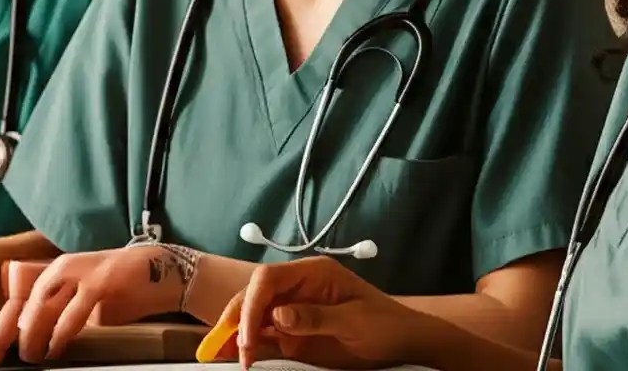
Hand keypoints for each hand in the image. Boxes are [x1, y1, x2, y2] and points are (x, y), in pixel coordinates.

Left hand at [0, 245, 192, 364]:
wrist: (162, 271)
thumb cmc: (123, 288)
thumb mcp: (87, 302)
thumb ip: (62, 314)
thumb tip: (33, 337)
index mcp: (57, 272)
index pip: (20, 297)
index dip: (3, 323)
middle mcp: (63, 269)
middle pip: (25, 300)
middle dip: (10, 331)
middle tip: (6, 354)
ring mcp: (82, 272)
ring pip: (44, 305)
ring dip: (34, 334)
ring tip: (32, 355)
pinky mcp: (100, 280)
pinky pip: (73, 310)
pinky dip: (62, 331)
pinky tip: (56, 346)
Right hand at [216, 256, 437, 369]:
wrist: (404, 341)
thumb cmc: (385, 325)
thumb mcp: (354, 322)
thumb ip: (315, 318)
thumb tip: (278, 315)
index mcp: (313, 273)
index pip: (268, 278)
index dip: (252, 303)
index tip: (247, 334)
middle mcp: (298, 286)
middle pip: (255, 293)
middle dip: (238, 318)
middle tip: (227, 347)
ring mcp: (294, 307)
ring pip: (255, 313)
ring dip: (238, 332)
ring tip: (222, 354)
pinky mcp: (294, 329)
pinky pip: (266, 332)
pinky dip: (250, 343)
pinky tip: (238, 354)